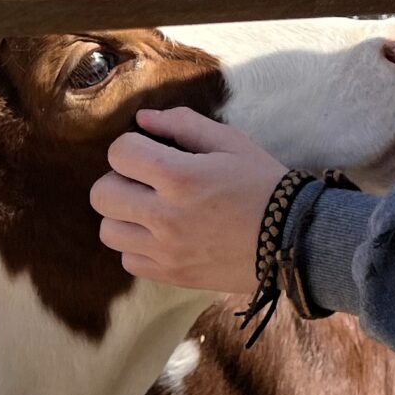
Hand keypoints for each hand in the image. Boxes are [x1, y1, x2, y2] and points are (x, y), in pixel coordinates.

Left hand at [92, 107, 287, 294]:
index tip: (149, 152)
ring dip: (123, 215)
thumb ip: (183, 124)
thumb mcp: (230, 142)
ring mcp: (166, 250)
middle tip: (144, 181)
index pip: (119, 153)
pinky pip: (128, 261)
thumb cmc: (262, 184)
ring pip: (108, 231)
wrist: (292, 239)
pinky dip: (137, 247)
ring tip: (149, 209)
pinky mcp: (171, 275)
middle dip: (119, 180)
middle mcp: (165, 216)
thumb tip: (142, 119)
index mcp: (180, 177)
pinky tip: (160, 236)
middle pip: (102, 194)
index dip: (131, 146)